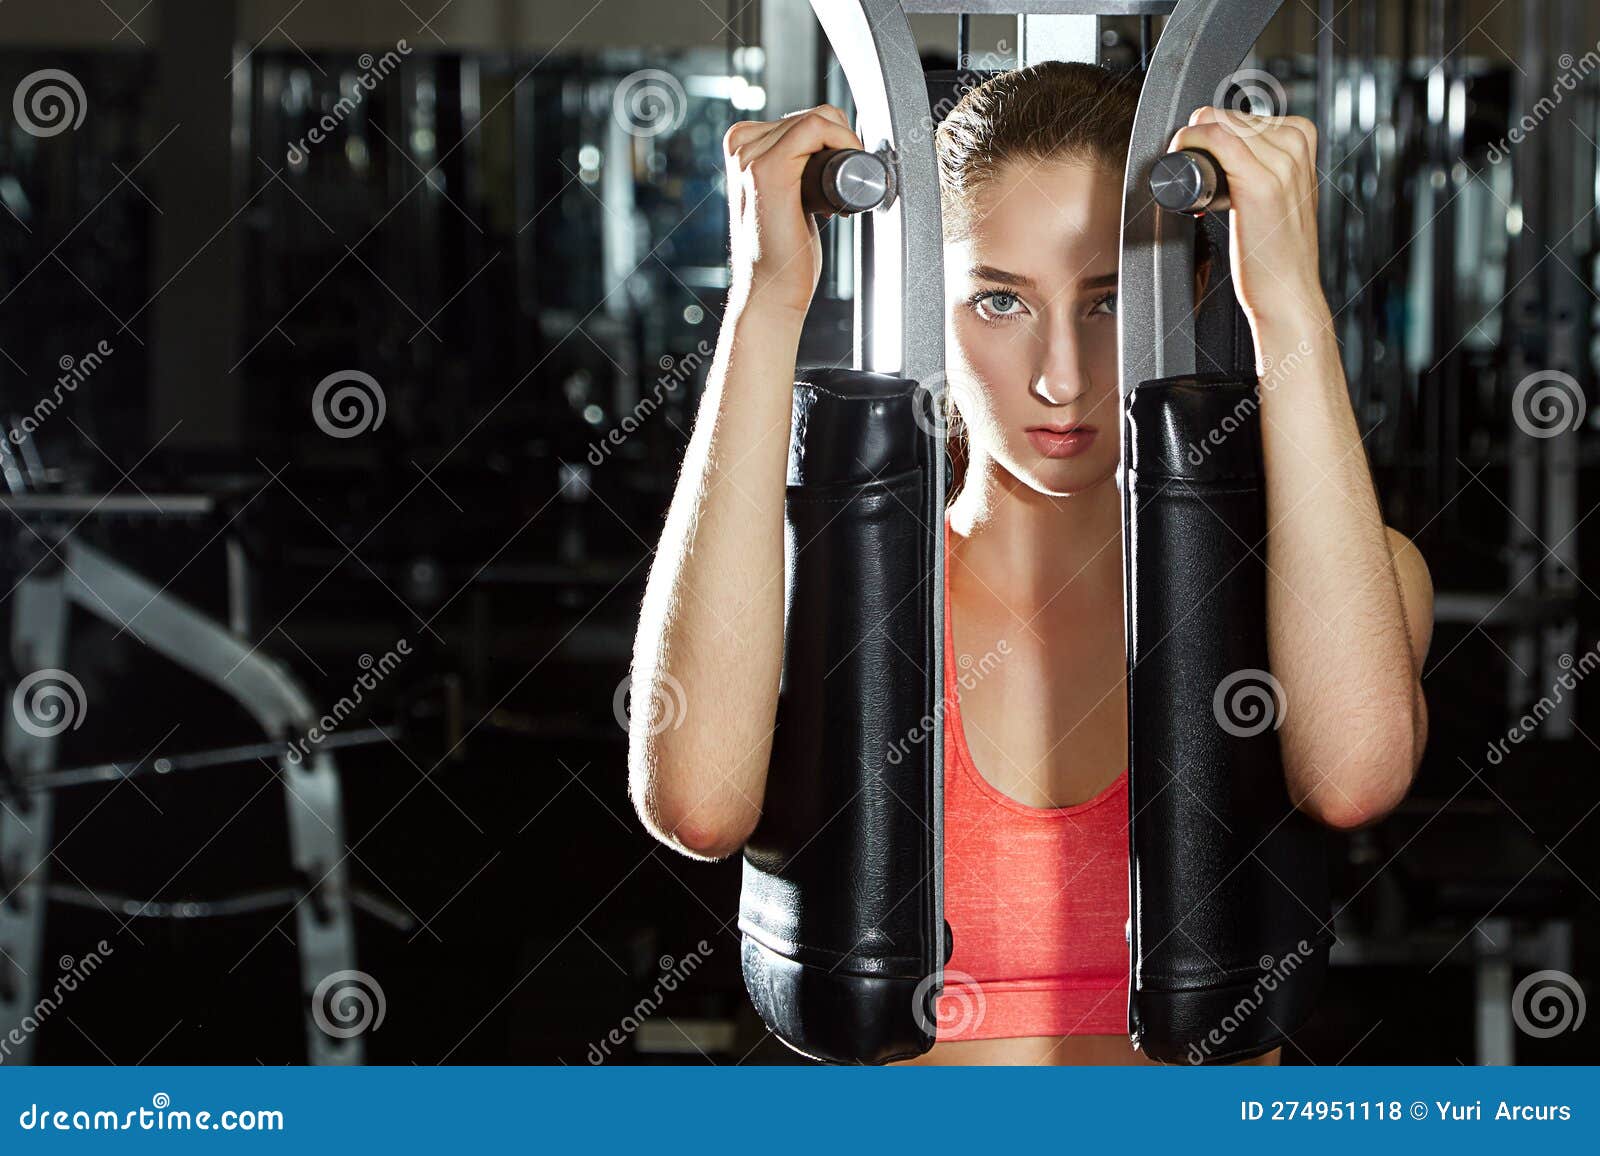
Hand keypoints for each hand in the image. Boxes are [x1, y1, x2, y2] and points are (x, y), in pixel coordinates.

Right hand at [723, 104, 863, 320]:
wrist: (772, 289)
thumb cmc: (783, 252)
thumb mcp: (785, 197)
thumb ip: (792, 171)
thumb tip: (827, 152)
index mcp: (743, 148)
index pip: (803, 117)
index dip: (836, 140)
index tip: (845, 175)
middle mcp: (742, 146)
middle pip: (814, 115)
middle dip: (842, 146)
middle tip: (845, 189)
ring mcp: (750, 156)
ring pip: (818, 119)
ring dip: (844, 148)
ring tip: (837, 194)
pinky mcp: (767, 169)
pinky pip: (815, 128)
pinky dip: (843, 142)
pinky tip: (846, 173)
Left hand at [1168, 108, 1329, 331]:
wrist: (1288, 292)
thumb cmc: (1276, 252)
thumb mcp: (1280, 194)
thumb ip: (1266, 167)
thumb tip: (1228, 153)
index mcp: (1303, 140)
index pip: (1243, 113)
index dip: (1212, 131)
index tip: (1198, 157)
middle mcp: (1296, 146)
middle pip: (1229, 116)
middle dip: (1201, 137)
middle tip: (1189, 171)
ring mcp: (1282, 163)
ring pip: (1221, 124)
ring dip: (1192, 140)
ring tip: (1187, 173)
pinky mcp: (1260, 184)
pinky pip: (1218, 140)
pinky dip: (1192, 141)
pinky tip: (1182, 155)